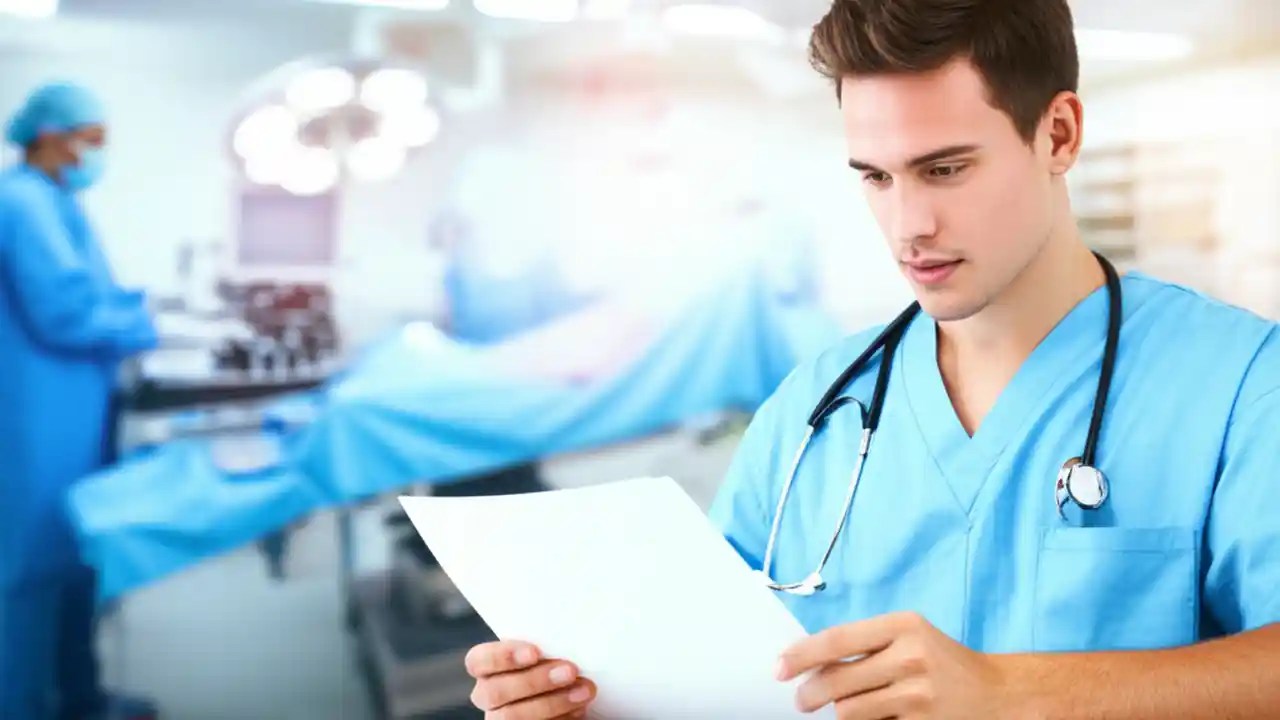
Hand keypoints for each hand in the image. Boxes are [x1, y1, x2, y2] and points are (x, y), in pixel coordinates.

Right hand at [465, 640, 597, 718]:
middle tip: (570, 670)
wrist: (565, 690)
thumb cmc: (554, 664)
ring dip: (552, 703)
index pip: (478, 660)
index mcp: (488, 668)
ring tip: (584, 691)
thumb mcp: (546, 651)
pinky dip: (560, 719)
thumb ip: (545, 646)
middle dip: (535, 681)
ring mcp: (500, 718)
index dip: (502, 657)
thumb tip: (567, 639)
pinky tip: (580, 709)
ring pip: (512, 717)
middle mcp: (488, 695)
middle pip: (495, 691)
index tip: (535, 652)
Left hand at [776, 612, 1022, 718]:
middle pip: (837, 681)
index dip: (801, 656)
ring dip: (839, 712)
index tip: (779, 668)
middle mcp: (911, 657)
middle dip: (810, 694)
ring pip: (850, 711)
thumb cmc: (940, 660)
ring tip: (843, 708)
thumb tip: (809, 662)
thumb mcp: (908, 636)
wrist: (998, 693)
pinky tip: (875, 717)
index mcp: (903, 626)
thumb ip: (864, 645)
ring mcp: (918, 695)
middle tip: (802, 700)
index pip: (836, 641)